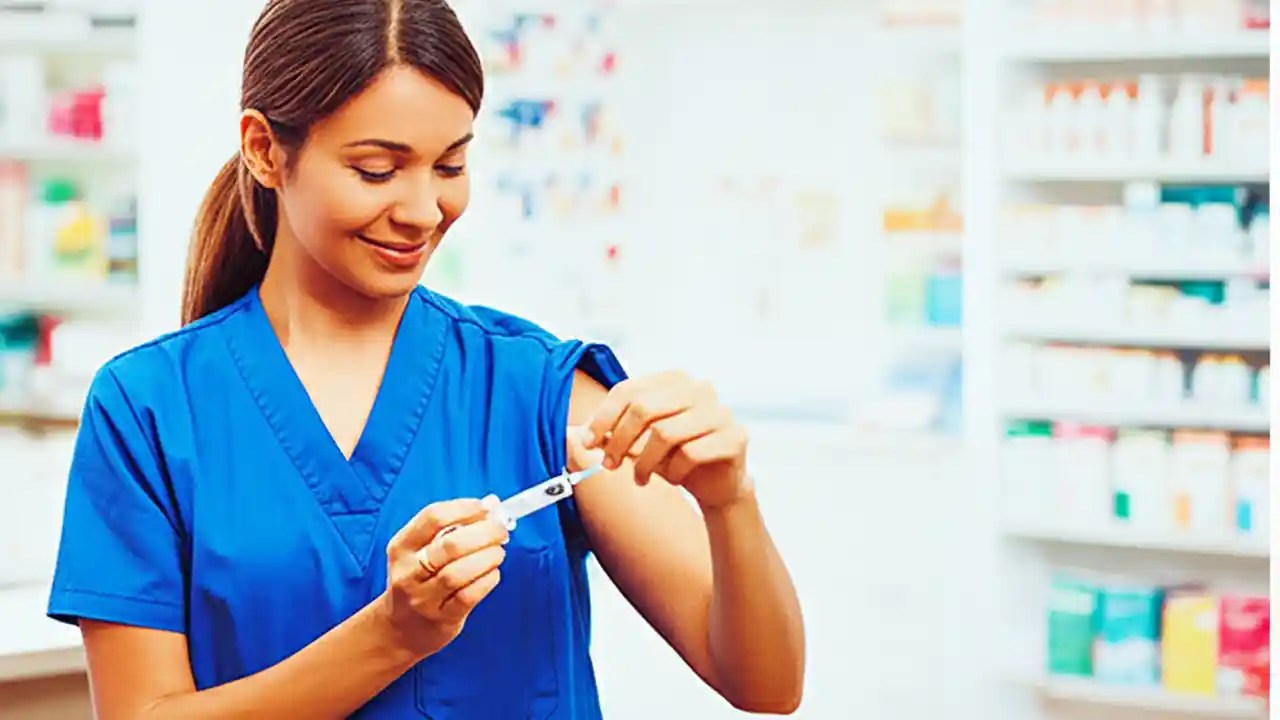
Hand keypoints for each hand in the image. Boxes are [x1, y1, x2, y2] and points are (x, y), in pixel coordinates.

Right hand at [380, 497, 508, 657]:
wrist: (400, 629)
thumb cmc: (419, 580)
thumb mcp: (422, 551)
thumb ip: (453, 527)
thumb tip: (491, 504)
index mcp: (402, 546)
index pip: (433, 518)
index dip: (464, 508)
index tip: (486, 508)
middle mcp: (408, 571)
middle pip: (450, 545)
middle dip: (484, 533)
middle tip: (500, 531)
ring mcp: (423, 597)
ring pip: (459, 572)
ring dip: (487, 557)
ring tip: (498, 552)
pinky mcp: (441, 618)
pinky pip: (468, 596)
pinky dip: (487, 580)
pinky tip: (493, 573)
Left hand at [581, 371, 751, 509]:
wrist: (717, 484)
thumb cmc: (673, 456)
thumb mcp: (636, 443)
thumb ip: (608, 434)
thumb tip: (570, 434)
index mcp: (675, 380)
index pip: (629, 390)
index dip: (603, 417)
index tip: (588, 442)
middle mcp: (700, 389)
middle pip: (644, 409)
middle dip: (619, 440)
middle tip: (609, 465)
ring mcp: (720, 412)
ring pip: (666, 433)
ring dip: (644, 463)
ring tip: (640, 478)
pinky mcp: (735, 438)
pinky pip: (691, 454)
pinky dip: (673, 472)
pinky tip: (673, 479)